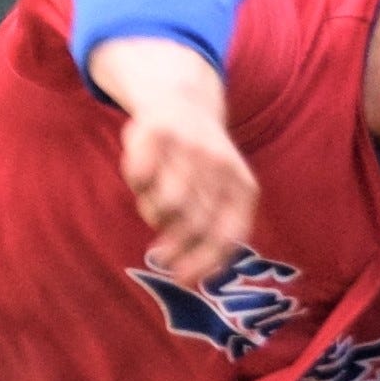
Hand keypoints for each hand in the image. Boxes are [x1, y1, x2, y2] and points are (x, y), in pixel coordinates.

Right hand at [86, 36, 256, 284]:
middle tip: (163, 255)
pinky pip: (139, 175)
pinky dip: (138, 181)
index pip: (227, 234)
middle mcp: (219, 166)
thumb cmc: (201, 164)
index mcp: (241, 185)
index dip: (204, 262)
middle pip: (194, 224)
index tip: (182, 281)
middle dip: (176, 247)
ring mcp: (189, 147)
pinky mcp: (157, 132)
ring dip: (154, 214)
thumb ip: (211, 231)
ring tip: (154, 206)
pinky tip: (142, 178)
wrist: (184, 99)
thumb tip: (186, 279)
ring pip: (166, 204)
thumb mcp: (223, 193)